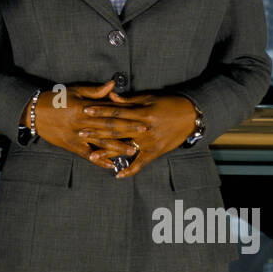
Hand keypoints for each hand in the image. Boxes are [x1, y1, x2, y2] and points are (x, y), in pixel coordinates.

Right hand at [26, 79, 150, 170]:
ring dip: (116, 147)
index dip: (127, 114)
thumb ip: (95, 91)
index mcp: (85, 108)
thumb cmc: (55, 99)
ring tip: (131, 151)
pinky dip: (99, 160)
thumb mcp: (75, 91)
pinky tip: (110, 165)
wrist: (34, 113)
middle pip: (109, 126)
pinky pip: (87, 154)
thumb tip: (113, 85)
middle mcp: (82, 122)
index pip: (110, 111)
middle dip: (127, 130)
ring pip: (100, 142)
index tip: (141, 116)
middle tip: (144, 132)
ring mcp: (77, 135)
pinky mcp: (71, 145)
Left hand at [78, 91, 197, 176]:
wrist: (192, 116)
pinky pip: (140, 163)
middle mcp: (144, 129)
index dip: (100, 111)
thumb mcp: (150, 98)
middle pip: (116, 130)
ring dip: (107, 152)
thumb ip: (130, 100)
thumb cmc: (169, 104)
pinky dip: (130, 170)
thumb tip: (112, 97)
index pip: (117, 112)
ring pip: (125, 148)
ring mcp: (149, 142)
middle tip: (80, 133)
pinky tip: (117, 175)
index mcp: (142, 113)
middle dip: (97, 131)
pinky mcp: (155, 152)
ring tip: (92, 156)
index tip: (85, 111)